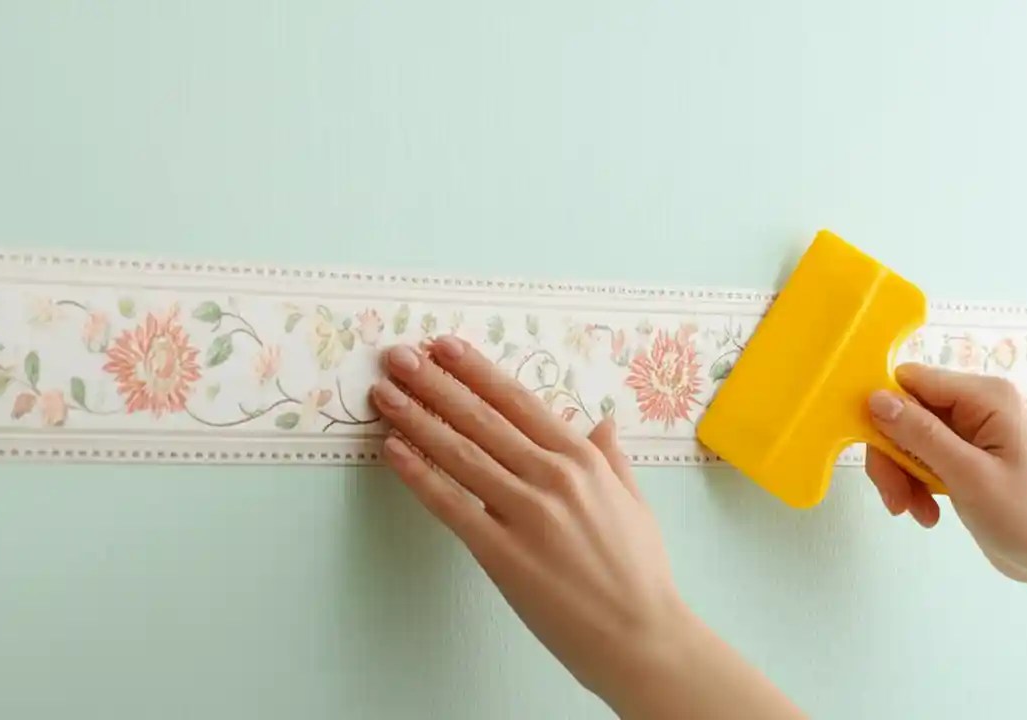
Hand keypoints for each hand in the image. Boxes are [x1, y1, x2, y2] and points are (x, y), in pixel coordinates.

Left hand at [369, 336, 805, 718]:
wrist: (641, 637)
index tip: (445, 347)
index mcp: (584, 460)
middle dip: (436, 382)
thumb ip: (612, 459)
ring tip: (385, 393)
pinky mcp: (503, 554)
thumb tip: (603, 421)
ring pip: (461, 454)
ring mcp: (526, 514)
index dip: (477, 371)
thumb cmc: (640, 574)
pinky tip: (394, 451)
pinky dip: (419, 475)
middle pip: (482, 418)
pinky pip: (451, 506)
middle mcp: (553, 476)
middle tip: (398, 356)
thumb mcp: (634, 503)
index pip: (519, 402)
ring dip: (417, 419)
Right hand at [864, 364, 1026, 584]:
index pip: (912, 381)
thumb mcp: (969, 474)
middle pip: (905, 414)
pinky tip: (928, 513)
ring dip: (903, 477)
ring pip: (908, 440)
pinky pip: (922, 461)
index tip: (873, 449)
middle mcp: (976, 406)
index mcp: (985, 396)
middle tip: (895, 498)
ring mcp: (970, 433)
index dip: (885, 410)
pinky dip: (916, 487)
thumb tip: (875, 398)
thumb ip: (920, 434)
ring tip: (915, 511)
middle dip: (893, 456)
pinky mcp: (964, 459)